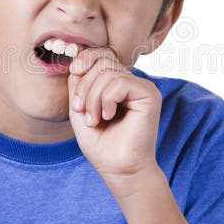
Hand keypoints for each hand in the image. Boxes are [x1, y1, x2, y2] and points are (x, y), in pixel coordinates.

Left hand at [67, 47, 161, 185]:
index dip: (84, 58)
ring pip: (109, 72)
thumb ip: (78, 83)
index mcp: (117, 83)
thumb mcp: (80, 108)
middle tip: (82, 111)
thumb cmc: (101, 143)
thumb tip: (77, 62)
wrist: (118, 169)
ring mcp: (142, 87)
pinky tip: (108, 116)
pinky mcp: (150, 94)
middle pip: (102, 61)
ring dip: (93, 97)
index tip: (73, 72)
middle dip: (84, 86)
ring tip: (94, 119)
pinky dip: (106, 99)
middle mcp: (132, 82)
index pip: (101, 54)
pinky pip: (120, 82)